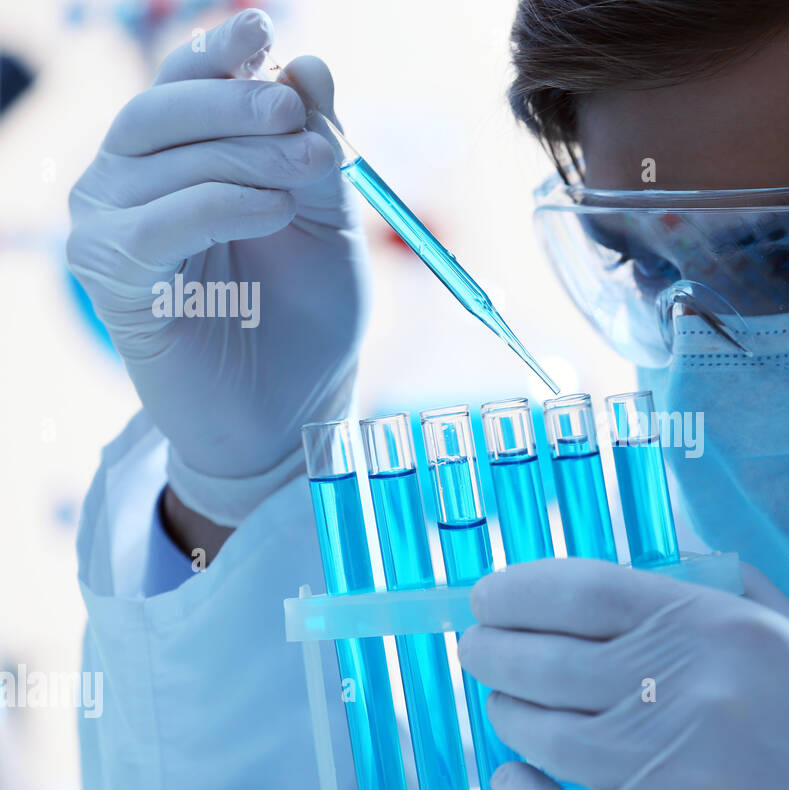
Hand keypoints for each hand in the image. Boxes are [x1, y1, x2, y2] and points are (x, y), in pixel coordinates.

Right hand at [66, 9, 366, 526]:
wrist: (293, 407)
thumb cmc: (307, 317)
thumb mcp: (330, 221)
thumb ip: (319, 149)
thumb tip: (308, 64)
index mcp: (182, 157)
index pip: (184, 83)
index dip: (220, 52)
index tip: (266, 32)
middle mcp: (131, 179)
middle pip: (165, 107)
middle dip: (239, 101)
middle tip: (300, 117)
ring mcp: (112, 224)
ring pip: (163, 155)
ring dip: (244, 153)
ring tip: (309, 169)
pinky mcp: (114, 276)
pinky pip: (159, 221)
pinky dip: (221, 204)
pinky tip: (273, 211)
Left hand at [460, 559, 788, 789]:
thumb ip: (719, 593)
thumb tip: (640, 570)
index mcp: (719, 629)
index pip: (581, 590)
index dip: (518, 588)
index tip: (489, 594)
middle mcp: (682, 694)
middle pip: (542, 660)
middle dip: (491, 649)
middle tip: (475, 646)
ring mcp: (663, 776)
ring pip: (540, 734)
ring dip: (508, 712)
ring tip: (506, 703)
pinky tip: (515, 775)